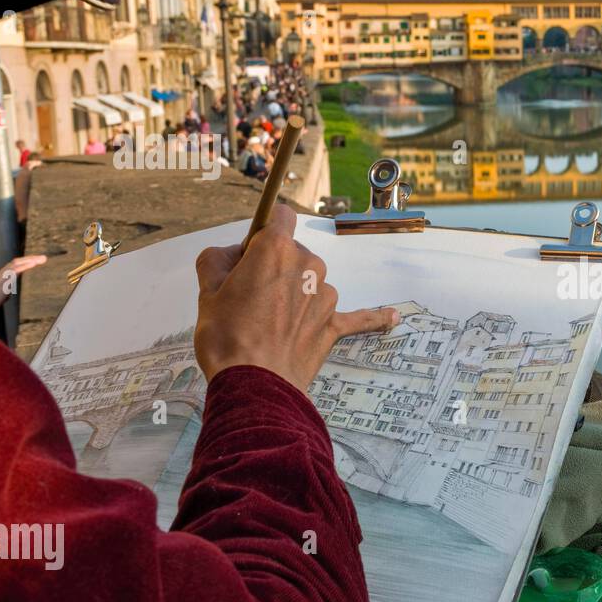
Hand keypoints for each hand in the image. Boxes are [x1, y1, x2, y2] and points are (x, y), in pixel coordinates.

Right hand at [0, 255, 46, 317]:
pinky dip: (24, 266)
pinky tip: (34, 264)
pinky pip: (13, 271)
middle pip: (15, 263)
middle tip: (43, 258)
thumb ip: (1, 294)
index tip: (35, 261)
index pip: (12, 268)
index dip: (23, 263)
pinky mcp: (0, 282)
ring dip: (30, 261)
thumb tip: (6, 294)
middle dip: (29, 259)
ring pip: (15, 265)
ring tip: (42, 259)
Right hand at [194, 204, 397, 391]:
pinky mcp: (334, 325)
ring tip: (267, 323)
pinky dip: (375, 318)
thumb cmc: (227, 337)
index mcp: (276, 250)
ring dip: (295, 295)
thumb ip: (219, 259)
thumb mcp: (207, 289)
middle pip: (293, 253)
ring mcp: (325, 296)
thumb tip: (232, 253)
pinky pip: (359, 318)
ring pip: (311, 282)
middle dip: (274, 268)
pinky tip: (394, 318)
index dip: (264, 231)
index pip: (280, 217)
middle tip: (248, 298)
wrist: (255, 384)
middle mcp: (308, 266)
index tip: (253, 246)